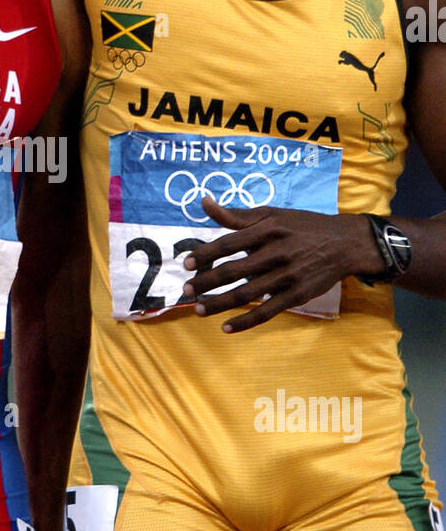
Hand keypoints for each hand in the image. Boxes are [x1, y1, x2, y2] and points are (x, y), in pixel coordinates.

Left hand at [179, 196, 381, 332]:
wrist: (344, 243)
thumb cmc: (302, 226)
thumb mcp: (272, 214)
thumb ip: (237, 215)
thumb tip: (204, 202)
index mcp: (268, 230)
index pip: (229, 243)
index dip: (206, 254)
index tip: (187, 264)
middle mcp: (277, 252)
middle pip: (234, 271)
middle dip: (206, 282)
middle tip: (186, 290)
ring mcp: (287, 276)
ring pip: (246, 294)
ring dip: (219, 304)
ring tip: (198, 309)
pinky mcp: (297, 295)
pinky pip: (267, 312)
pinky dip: (245, 322)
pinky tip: (226, 327)